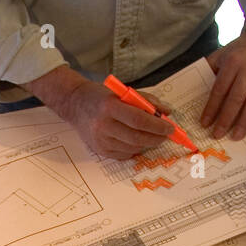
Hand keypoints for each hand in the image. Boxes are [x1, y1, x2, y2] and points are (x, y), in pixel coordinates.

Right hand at [25, 66, 171, 159]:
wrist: (75, 104)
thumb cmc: (102, 96)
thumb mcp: (123, 92)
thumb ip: (146, 100)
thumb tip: (167, 112)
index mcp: (110, 106)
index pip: (139, 119)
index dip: (157, 125)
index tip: (170, 127)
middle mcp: (103, 125)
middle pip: (136, 137)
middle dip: (156, 138)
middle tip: (165, 136)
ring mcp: (100, 140)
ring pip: (132, 147)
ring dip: (147, 143)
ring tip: (152, 136)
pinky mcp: (99, 150)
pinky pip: (124, 154)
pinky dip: (135, 149)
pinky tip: (137, 141)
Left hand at [200, 29, 245, 140]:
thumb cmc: (240, 49)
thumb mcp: (222, 53)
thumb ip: (210, 69)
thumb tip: (195, 90)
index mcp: (232, 63)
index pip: (219, 90)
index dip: (211, 108)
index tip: (205, 124)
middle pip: (236, 99)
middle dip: (225, 119)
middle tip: (217, 135)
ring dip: (244, 121)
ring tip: (236, 136)